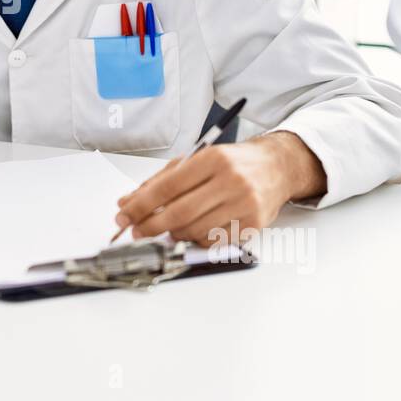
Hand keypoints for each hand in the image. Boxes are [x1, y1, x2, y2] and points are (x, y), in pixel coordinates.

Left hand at [113, 131, 326, 244]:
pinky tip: (191, 231)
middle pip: (179, 212)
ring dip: (172, 234)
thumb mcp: (196, 160)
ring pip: (195, 230)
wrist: (276, 167)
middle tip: (136, 231)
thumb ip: (161, 180)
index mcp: (213, 159)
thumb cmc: (233, 163)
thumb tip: (128, 202)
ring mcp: (244, 203)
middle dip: (151, 225)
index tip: (124, 215)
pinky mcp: (253, 224)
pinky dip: (195, 239)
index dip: (140, 204)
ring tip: (166, 228)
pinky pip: (213, 241)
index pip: (167, 187)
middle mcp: (230, 180)